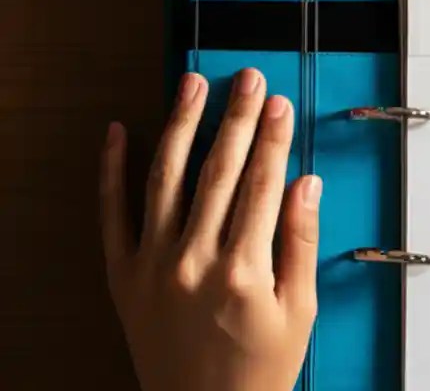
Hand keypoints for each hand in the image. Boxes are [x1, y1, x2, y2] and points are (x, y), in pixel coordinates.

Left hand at [99, 69, 321, 390]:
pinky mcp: (122, 276)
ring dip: (180, 126)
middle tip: (248, 80)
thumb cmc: (256, 369)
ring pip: (165, 179)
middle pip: (218, 171)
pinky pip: (112, 214)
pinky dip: (112, 171)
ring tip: (192, 86)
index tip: (280, 104)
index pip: (261, 184)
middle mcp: (192, 262)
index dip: (273, 138)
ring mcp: (152, 266)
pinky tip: (120, 134)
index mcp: (242, 271)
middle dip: (237, 117)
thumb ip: (300, 242)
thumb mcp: (299, 310)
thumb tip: (304, 186)